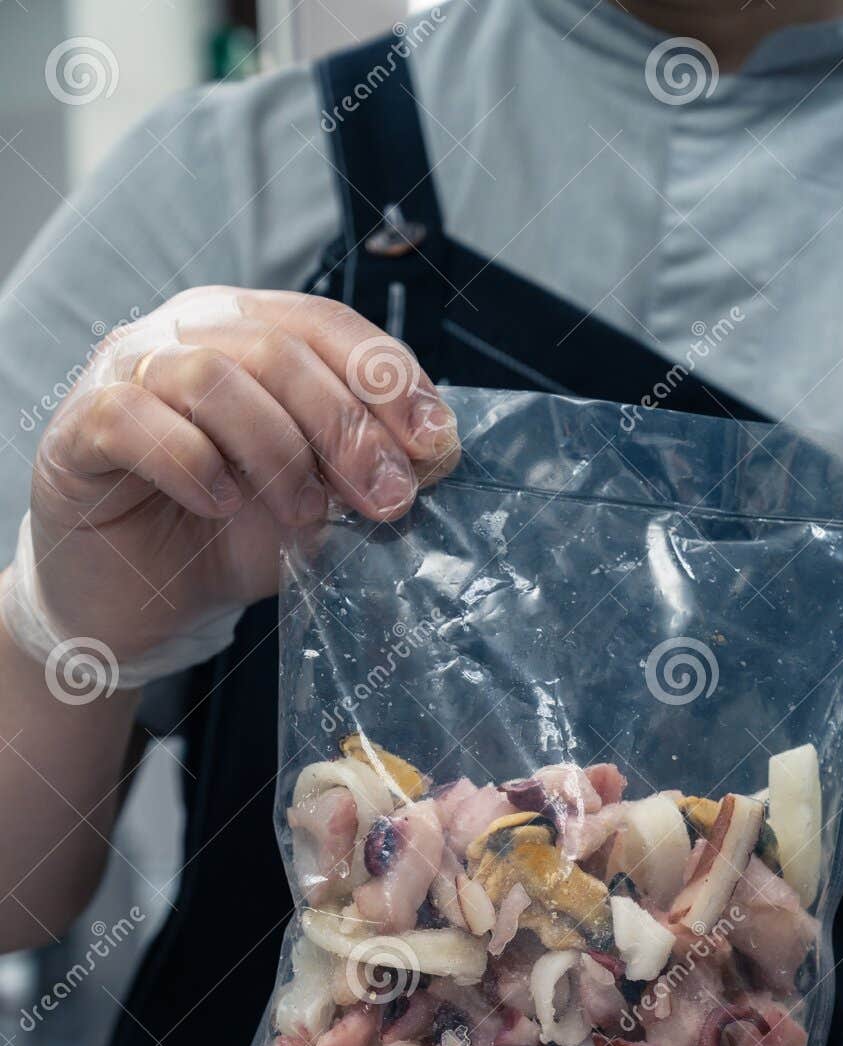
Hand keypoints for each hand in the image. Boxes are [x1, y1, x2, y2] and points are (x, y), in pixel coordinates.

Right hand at [28, 287, 457, 663]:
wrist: (132, 600)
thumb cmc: (220, 536)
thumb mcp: (312, 503)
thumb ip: (361, 472)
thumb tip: (437, 454)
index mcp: (250, 330)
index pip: (328, 326)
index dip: (388, 378)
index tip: (434, 443)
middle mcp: (187, 332)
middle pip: (279, 349)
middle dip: (347, 427)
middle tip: (385, 498)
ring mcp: (127, 371)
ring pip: (213, 376)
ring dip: (276, 450)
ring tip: (303, 513)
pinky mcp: (82, 425)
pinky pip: (138, 421)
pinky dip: (192, 463)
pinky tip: (219, 504)